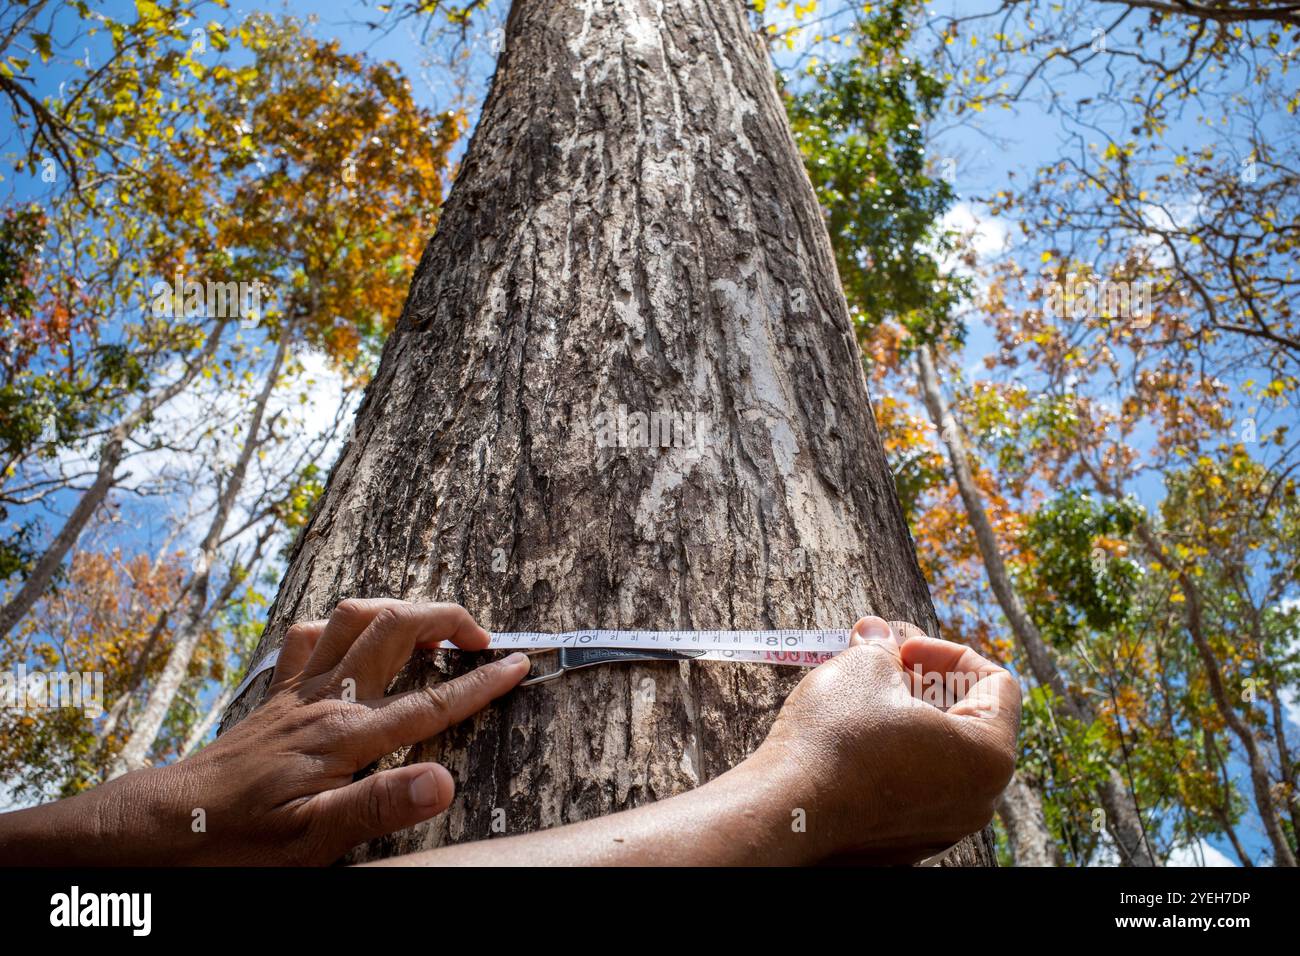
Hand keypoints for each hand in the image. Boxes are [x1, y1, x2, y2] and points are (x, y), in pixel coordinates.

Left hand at [96, 599, 529, 864]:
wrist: (165, 825)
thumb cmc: (238, 839)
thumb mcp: (314, 839)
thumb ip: (381, 805)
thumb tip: (444, 782)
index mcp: (344, 737)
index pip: (430, 702)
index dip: (480, 683)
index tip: (518, 664)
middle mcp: (325, 700)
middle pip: (394, 629)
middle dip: (445, 617)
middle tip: (480, 635)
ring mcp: (298, 690)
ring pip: (352, 616)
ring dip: (397, 609)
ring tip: (428, 626)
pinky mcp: (276, 694)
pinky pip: (309, 634)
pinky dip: (340, 624)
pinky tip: (353, 639)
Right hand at [754, 616, 1019, 863]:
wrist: (787, 809)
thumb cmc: (836, 738)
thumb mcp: (865, 667)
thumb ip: (884, 647)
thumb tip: (876, 633)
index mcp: (989, 757)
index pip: (997, 684)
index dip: (949, 652)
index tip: (903, 649)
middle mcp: (978, 800)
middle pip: (969, 719)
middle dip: (926, 682)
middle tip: (881, 664)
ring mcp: (942, 825)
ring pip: (940, 754)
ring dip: (908, 715)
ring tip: (862, 695)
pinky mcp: (906, 840)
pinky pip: (915, 784)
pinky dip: (894, 753)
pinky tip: (853, 735)